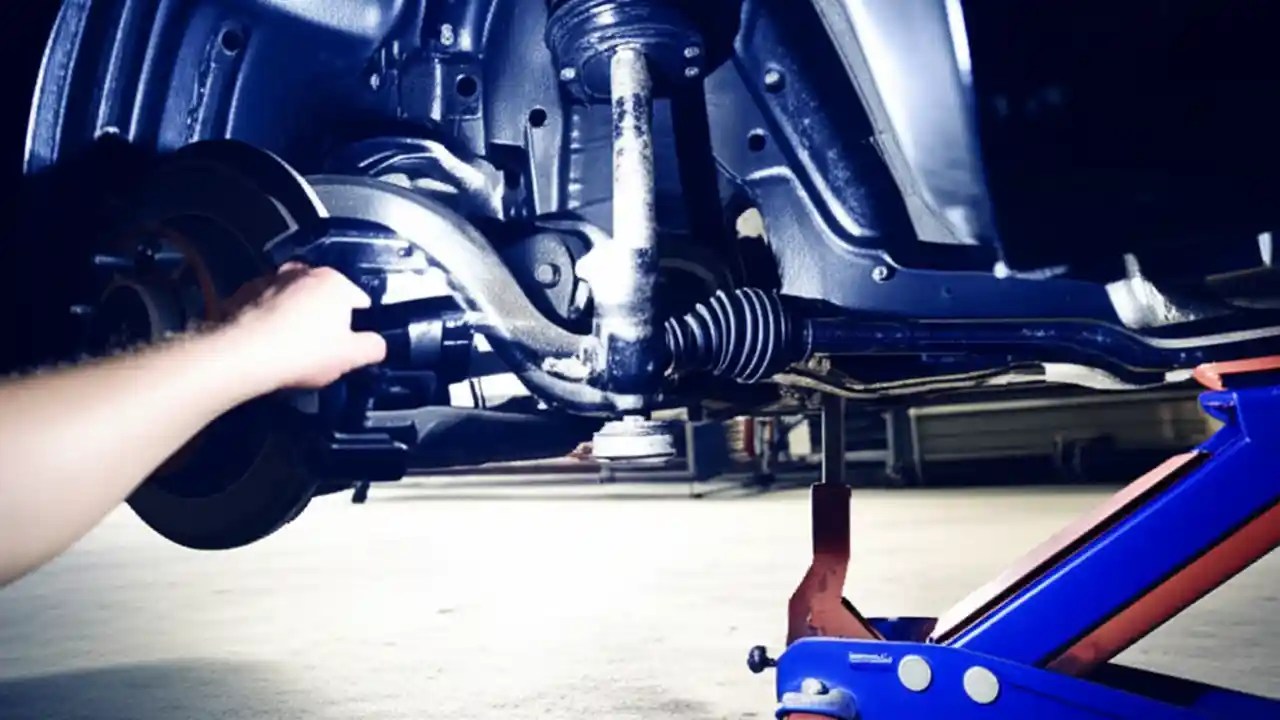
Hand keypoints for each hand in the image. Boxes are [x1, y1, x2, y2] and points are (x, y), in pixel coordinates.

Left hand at [226, 263, 386, 390]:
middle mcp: (304, 271)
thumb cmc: (304, 352)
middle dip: (324, 312)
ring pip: (292, 294)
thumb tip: (377, 344)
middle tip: (320, 342)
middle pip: (323, 293)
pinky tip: (265, 337)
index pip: (358, 298)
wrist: (242, 355)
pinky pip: (264, 302)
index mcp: (336, 282)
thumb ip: (372, 347)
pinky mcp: (242, 291)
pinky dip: (267, 314)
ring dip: (294, 309)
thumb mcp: (350, 357)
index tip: (349, 340)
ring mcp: (270, 278)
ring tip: (290, 340)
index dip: (357, 321)